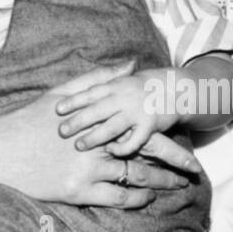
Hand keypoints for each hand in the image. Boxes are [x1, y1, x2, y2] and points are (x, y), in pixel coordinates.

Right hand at [0, 62, 198, 206]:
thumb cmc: (26, 121)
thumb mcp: (60, 94)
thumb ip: (97, 79)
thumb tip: (130, 64)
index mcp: (97, 120)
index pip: (143, 128)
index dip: (169, 137)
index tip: (188, 140)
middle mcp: (98, 144)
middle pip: (148, 153)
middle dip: (175, 163)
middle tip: (194, 172)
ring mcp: (88, 169)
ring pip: (137, 177)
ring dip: (160, 183)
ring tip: (177, 187)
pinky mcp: (77, 191)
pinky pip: (117, 198)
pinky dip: (135, 199)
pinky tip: (146, 199)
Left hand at [54, 65, 168, 155]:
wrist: (176, 88)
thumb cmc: (142, 87)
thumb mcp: (122, 80)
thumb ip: (101, 83)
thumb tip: (75, 90)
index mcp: (115, 85)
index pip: (90, 92)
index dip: (73, 100)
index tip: (56, 109)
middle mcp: (125, 97)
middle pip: (98, 110)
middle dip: (78, 121)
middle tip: (61, 131)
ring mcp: (138, 111)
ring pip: (113, 126)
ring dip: (95, 136)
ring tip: (79, 145)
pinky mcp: (150, 125)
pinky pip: (135, 139)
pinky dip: (123, 146)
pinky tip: (112, 151)